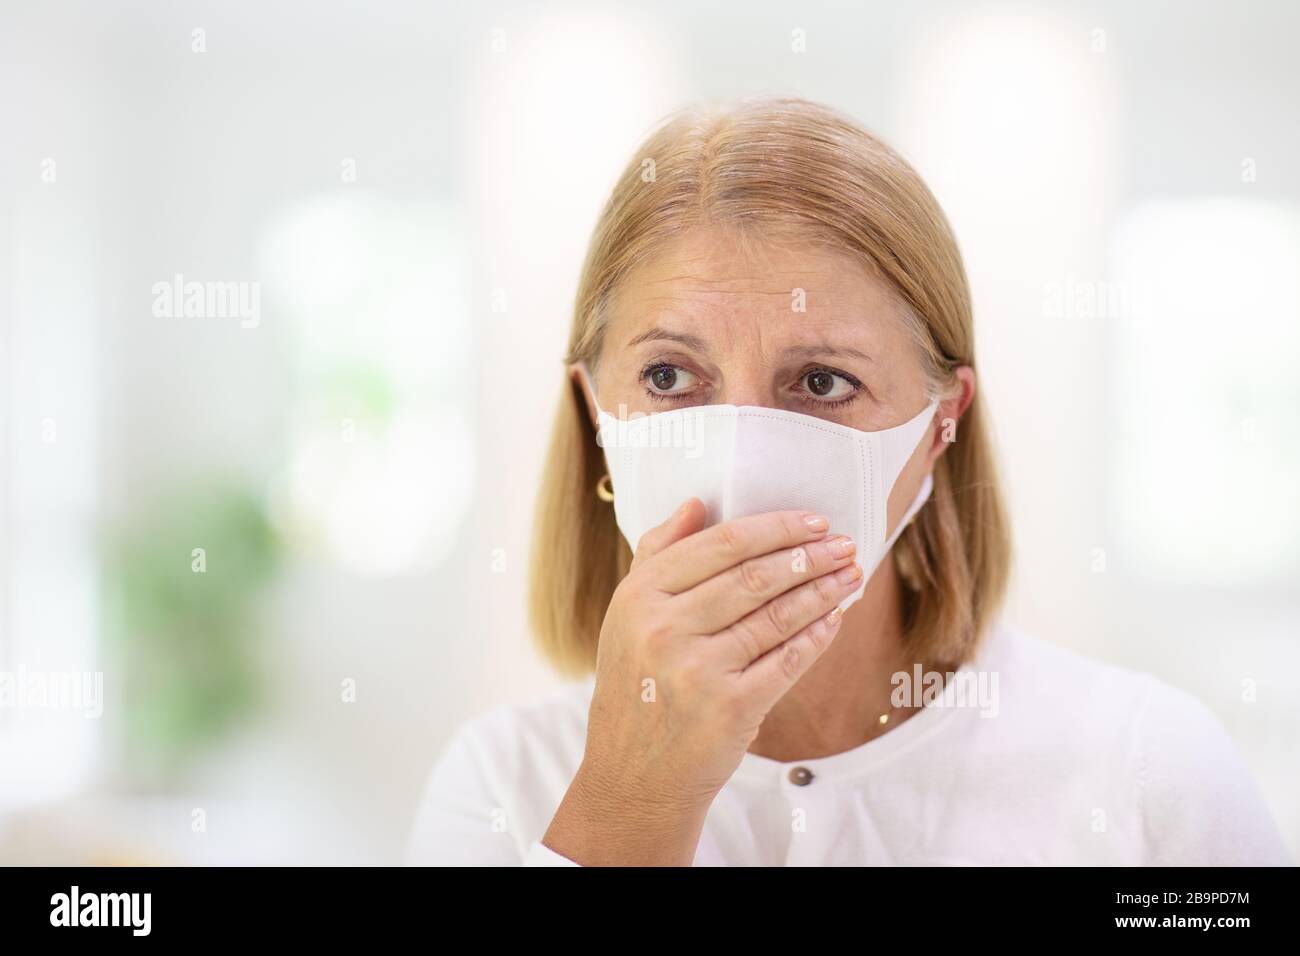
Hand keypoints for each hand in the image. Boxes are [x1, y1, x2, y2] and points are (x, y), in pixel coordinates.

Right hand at [542, 499, 860, 864]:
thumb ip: (657, 555)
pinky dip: (818, 636)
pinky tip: (835, 618)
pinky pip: (788, 660)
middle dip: (810, 556)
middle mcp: (664, 628)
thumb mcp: (627, 617)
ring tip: (850, 574)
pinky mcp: (730, 707)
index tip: (814, 520)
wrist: (633, 776)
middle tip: (845, 544)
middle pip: (755, 576)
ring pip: (778, 616)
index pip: (720, 544)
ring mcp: (697, 669)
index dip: (775, 528)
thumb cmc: (637, 687)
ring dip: (824, 591)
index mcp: (639, 596)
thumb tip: (695, 504)